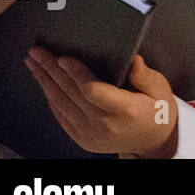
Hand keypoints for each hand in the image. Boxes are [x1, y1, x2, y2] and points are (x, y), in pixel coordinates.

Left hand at [26, 50, 179, 157]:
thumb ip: (145, 76)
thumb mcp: (161, 89)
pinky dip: (51, 98)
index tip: (62, 58)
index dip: (75, 73)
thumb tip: (134, 60)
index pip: (93, 90)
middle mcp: (104, 125)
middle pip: (71, 94)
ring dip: (45, 82)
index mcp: (126, 110)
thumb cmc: (158, 111)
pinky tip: (45, 84)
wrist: (153, 142)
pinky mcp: (82, 139)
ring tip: (33, 63)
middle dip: (51, 70)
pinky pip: (61, 116)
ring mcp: (90, 135)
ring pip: (61, 104)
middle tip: (37, 52)